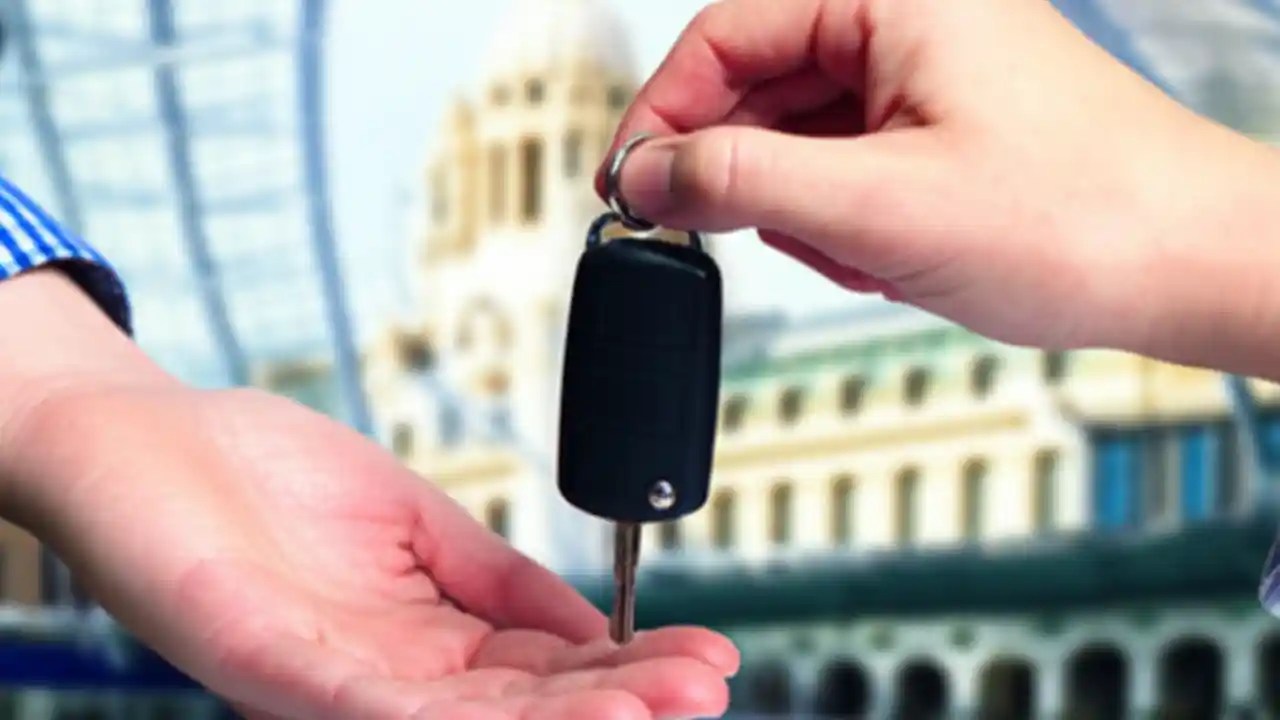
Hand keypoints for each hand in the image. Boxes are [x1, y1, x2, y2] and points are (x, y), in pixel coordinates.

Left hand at [0, 276, 735, 719]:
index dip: (627, 669)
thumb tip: (596, 620)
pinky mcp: (270, 666)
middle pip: (520, 711)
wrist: (148, 439)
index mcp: (425, 644)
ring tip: (650, 707)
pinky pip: (370, 707)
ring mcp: (328, 681)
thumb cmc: (265, 478)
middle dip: (620, 701)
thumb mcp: (419, 521)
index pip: (544, 675)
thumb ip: (500, 576)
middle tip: (703, 688)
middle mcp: (386, 680)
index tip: (703, 658)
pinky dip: (459, 717)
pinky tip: (531, 711)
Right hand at [602, 0, 1279, 379]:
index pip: (725, 33)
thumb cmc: (1084, 217)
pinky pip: (844, 161)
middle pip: (756, 83)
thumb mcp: (877, 205)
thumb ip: (741, 181)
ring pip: (798, 131)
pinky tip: (883, 254)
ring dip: (799, 204)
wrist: (1192, 268)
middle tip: (727, 236)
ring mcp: (926, 72)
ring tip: (857, 251)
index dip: (662, 115)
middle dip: (742, 172)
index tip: (628, 187)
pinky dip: (841, 216)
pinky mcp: (940, 124)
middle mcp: (907, 18)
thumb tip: (646, 175)